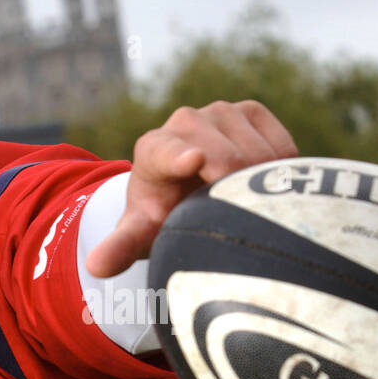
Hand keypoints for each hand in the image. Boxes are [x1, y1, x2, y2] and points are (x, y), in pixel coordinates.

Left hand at [84, 100, 297, 277]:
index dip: (181, 156)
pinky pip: (281, 145)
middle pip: (227, 158)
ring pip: (259, 152)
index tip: (194, 161)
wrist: (184, 184)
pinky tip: (266, 185)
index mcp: (154, 150)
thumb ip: (119, 247)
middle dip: (239, 190)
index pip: (167, 152)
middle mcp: (184, 121)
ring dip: (262, 182)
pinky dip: (282, 169)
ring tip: (249, 202)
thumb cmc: (162, 212)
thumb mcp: (141, 233)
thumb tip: (95, 268)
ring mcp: (220, 112)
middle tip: (240, 217)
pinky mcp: (251, 111)